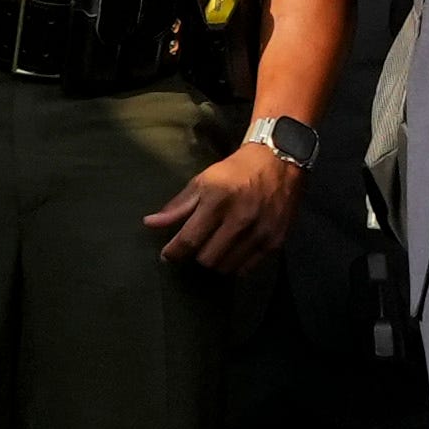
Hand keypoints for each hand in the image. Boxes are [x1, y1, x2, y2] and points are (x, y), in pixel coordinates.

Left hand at [144, 141, 302, 273]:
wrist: (278, 161)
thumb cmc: (235, 170)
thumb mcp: (203, 182)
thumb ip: (177, 206)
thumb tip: (150, 224)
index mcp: (218, 200)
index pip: (189, 239)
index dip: (174, 252)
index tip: (167, 256)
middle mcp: (240, 218)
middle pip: (207, 258)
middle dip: (196, 255)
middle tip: (198, 245)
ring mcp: (260, 232)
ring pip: (226, 267)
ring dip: (216, 261)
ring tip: (216, 247)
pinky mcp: (275, 241)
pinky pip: (247, 268)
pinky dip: (235, 264)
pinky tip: (233, 251)